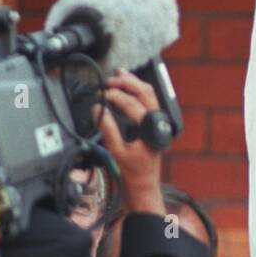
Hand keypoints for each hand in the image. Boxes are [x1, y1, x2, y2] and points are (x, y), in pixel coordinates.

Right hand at [97, 69, 163, 215]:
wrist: (144, 182)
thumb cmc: (133, 170)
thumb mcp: (116, 151)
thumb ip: (107, 129)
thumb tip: (97, 110)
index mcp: (151, 129)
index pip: (133, 105)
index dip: (116, 96)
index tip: (102, 95)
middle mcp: (158, 122)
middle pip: (145, 92)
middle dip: (126, 83)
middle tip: (109, 81)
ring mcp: (158, 120)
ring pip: (149, 93)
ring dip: (133, 82)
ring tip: (118, 74)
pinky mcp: (154, 121)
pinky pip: (148, 100)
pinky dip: (136, 90)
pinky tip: (126, 85)